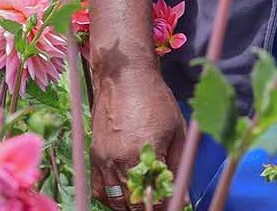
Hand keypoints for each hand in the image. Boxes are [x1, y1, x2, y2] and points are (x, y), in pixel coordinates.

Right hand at [90, 64, 185, 210]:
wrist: (125, 78)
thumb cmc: (156, 100)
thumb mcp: (176, 130)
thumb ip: (179, 166)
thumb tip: (182, 196)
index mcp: (146, 153)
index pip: (154, 197)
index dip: (163, 205)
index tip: (170, 204)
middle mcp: (121, 161)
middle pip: (133, 204)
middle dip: (146, 207)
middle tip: (157, 201)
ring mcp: (105, 161)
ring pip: (115, 200)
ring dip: (129, 206)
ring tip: (142, 201)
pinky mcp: (94, 157)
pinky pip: (99, 190)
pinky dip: (110, 199)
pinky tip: (123, 197)